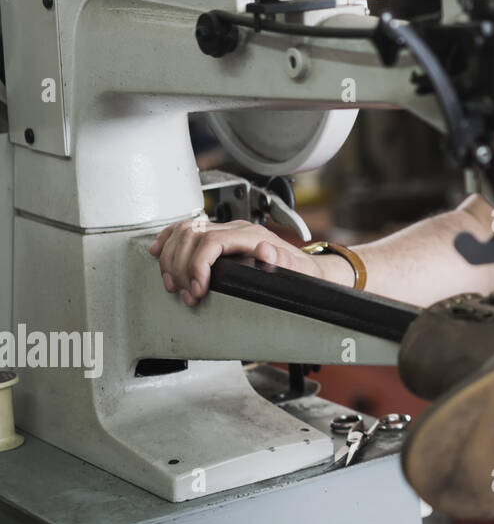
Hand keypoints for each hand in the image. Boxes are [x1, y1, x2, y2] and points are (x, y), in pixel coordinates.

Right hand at [148, 218, 345, 307]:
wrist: (305, 268)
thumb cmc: (300, 271)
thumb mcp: (298, 271)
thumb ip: (283, 261)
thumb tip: (265, 251)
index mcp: (252, 235)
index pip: (211, 241)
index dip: (197, 265)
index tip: (197, 289)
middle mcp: (237, 229)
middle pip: (192, 236)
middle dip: (182, 268)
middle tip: (186, 294)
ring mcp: (226, 230)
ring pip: (184, 231)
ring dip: (172, 259)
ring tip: (175, 285)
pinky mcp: (217, 236)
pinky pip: (186, 230)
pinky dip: (168, 240)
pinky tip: (159, 252)